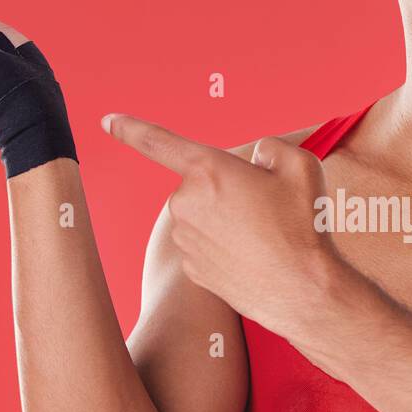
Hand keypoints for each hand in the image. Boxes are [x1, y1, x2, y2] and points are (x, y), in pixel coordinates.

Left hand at [103, 114, 345, 336]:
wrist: (303, 291)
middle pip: (202, 184)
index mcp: (207, 169)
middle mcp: (186, 202)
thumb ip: (271, 148)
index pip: (158, 142)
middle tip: (266, 209)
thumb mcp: (301, 165)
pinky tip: (253, 258)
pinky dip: (225, 247)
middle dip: (227, 190)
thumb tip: (256, 159)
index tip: (107, 120)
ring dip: (227, 220)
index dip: (130, 128)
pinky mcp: (191, 268)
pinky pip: (205, 245)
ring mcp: (185, 239)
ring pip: (203, 216)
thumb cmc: (304, 226)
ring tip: (265, 236)